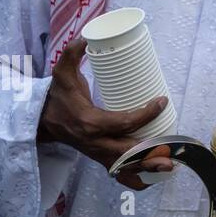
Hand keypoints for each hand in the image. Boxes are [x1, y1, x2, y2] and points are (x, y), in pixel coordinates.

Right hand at [36, 38, 172, 190]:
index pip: (123, 122)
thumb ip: (71, 55)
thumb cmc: (58, 97)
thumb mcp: (62, 74)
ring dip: (147, 168)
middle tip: (173, 150)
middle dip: (150, 153)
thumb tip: (85, 37)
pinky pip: (119, 174)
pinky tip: (155, 176)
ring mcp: (98, 154)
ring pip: (125, 167)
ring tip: (170, 166)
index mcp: (90, 123)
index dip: (145, 114)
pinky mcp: (100, 159)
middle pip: (127, 152)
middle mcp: (96, 143)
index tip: (162, 101)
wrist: (41, 121)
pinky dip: (136, 178)